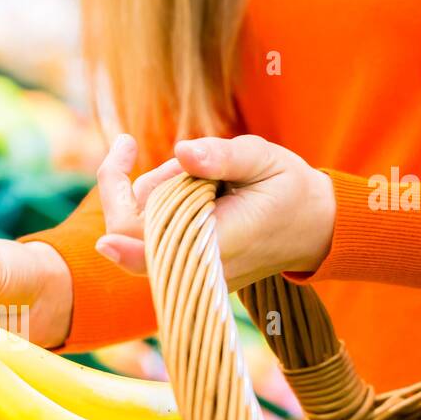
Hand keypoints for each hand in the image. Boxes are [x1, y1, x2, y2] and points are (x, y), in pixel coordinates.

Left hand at [94, 133, 336, 288]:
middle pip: (132, 236)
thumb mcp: (264, 159)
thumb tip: (182, 151)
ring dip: (153, 194)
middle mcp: (198, 266)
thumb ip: (223, 157)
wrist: (313, 227)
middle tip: (130, 146)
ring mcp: (191, 273)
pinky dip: (158, 207)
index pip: (151, 247)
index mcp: (217, 242)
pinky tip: (190, 187)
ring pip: (141, 231)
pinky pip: (153, 238)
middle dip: (129, 188)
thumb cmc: (289, 189)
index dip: (122, 231)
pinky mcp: (187, 268)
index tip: (107, 222)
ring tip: (200, 175)